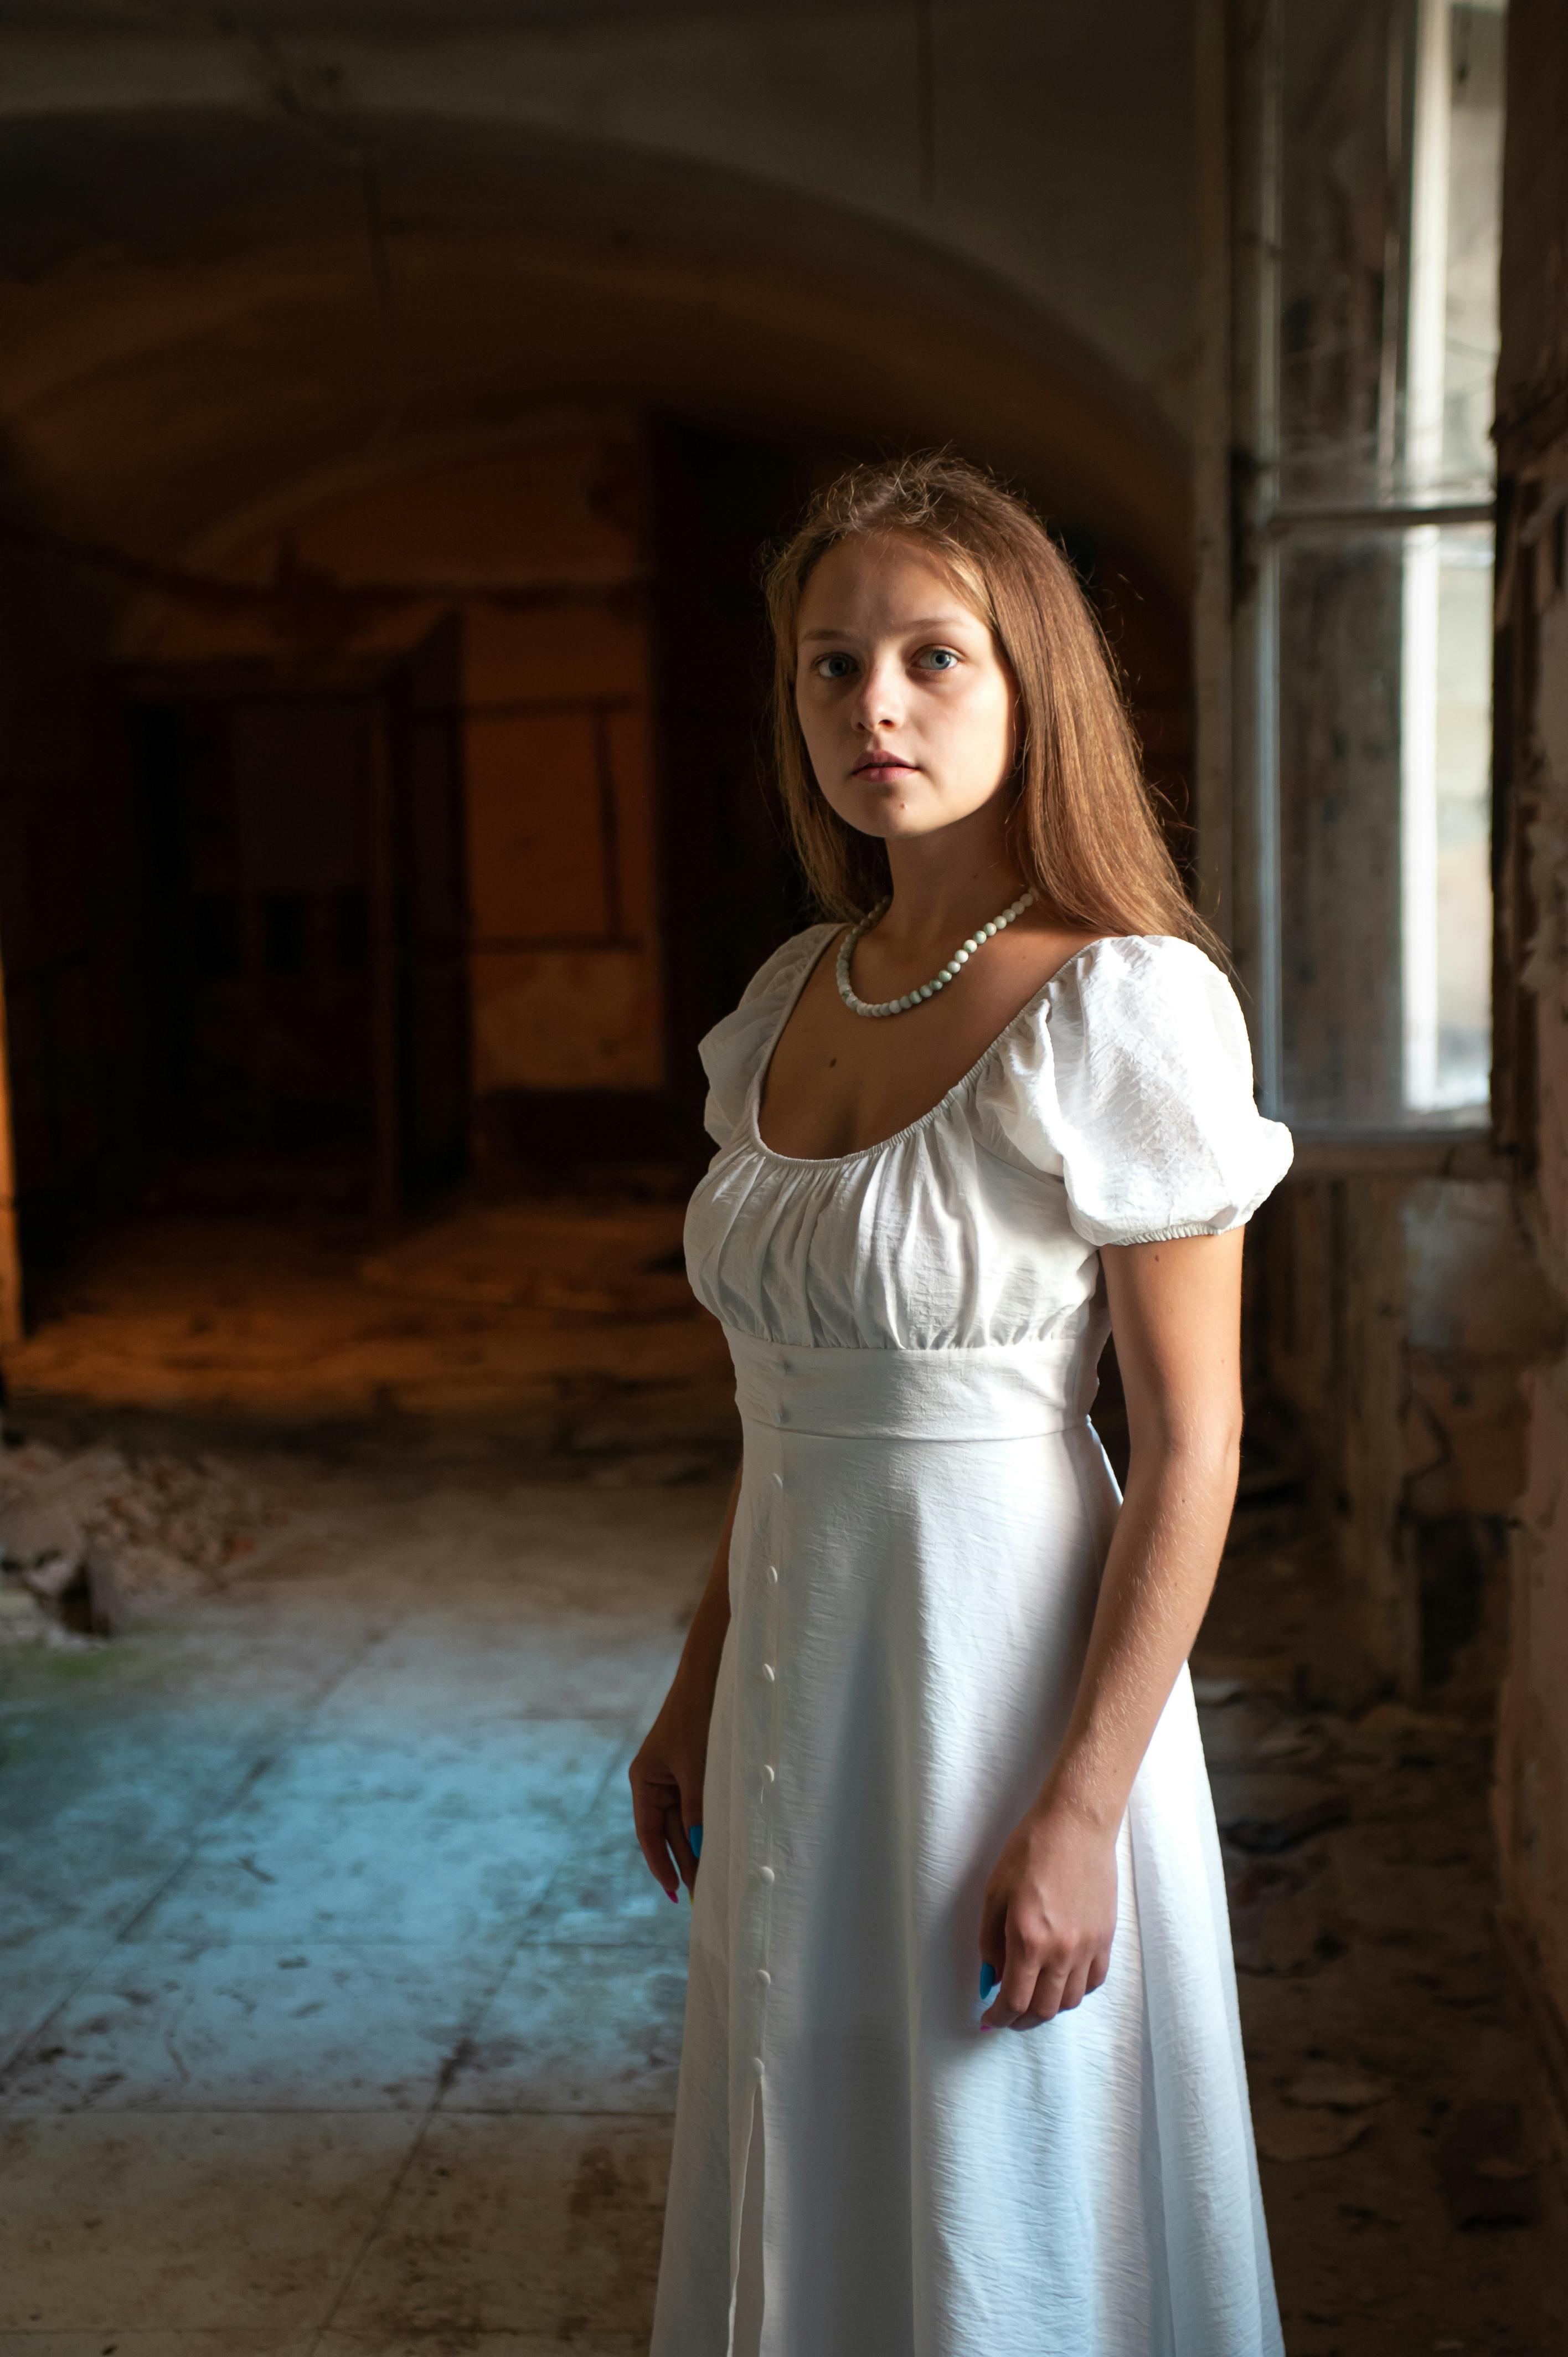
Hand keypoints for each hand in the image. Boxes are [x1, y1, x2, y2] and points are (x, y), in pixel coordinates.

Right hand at [629, 1675, 710, 1902]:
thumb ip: (697, 1811)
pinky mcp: (696, 1772)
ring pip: (687, 1823)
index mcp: (644, 1782)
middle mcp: (656, 1783)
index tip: (674, 1892)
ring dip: (699, 1847)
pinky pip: (700, 1807)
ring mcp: (676, 1778)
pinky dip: (708, 1825)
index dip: (660, 1864)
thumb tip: (699, 1851)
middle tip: (703, 1894)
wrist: (711, 1678)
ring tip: (715, 1878)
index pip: (649, 1834)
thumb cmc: (696, 1720)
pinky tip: (721, 1845)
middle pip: (669, 1833)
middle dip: (685, 1861)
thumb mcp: (696, 1769)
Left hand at [978, 1791, 1117, 2028]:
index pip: (1014, 2000)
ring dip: (1048, 2008)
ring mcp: (1089, 1946)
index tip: (987, 2019)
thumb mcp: (994, 1892)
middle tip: (1005, 2016)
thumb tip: (992, 1979)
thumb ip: (990, 1941)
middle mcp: (1062, 1950)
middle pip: (1044, 2009)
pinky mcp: (1106, 1937)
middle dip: (1020, 2021)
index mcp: (1029, 1939)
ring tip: (1032, 1998)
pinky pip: (1094, 1981)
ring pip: (1070, 2001)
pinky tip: (1061, 1982)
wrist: (1076, 1824)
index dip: (998, 2018)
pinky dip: (1076, 1991)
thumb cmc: (1030, 1849)